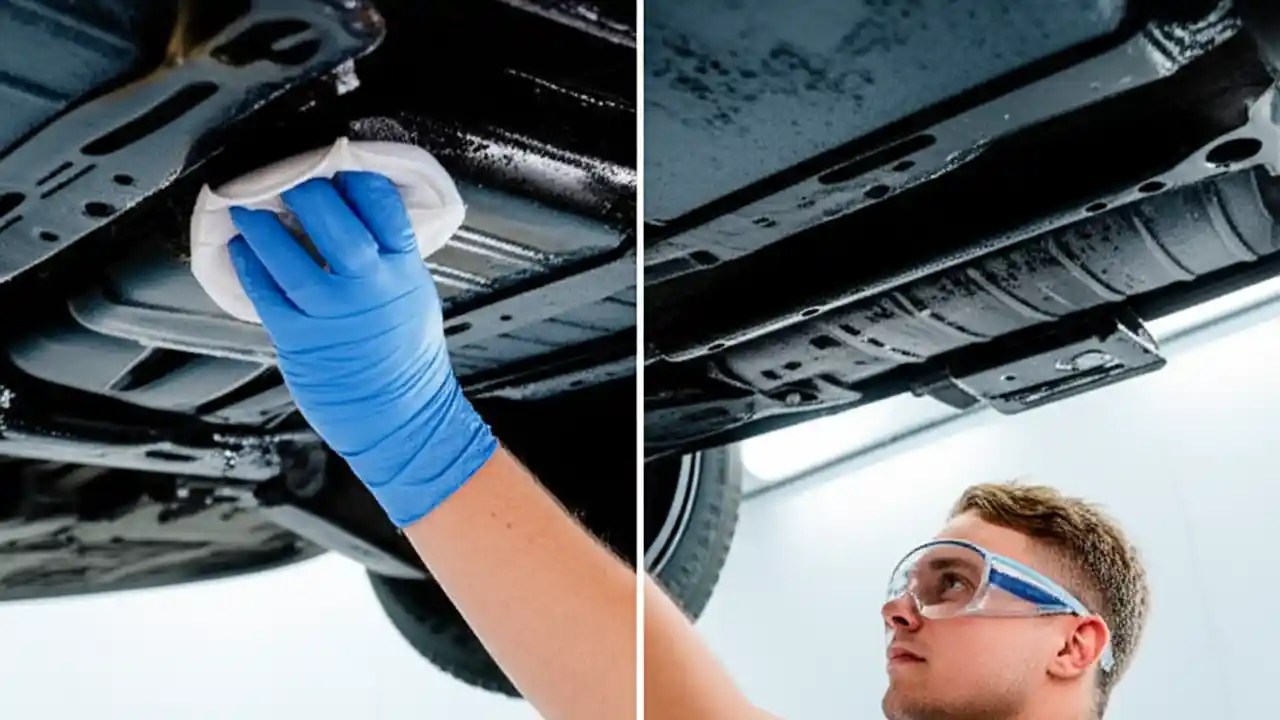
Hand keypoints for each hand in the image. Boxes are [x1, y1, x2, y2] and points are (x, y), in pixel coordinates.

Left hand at [228, 171, 496, 526]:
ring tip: (247, 209)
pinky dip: (248, 265)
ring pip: (289, 254)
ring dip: (261, 225)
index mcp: (404, 271)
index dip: (356, 178)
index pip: (382, 205)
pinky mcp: (299, 337)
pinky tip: (241, 250)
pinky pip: (265, 292)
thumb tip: (360, 216)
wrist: (399, 418)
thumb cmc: (405, 361)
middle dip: (306, 191)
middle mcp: (369, 288)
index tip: (339, 168)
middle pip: (333, 221)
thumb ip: (391, 257)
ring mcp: (332, 313)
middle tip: (289, 180)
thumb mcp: (415, 296)